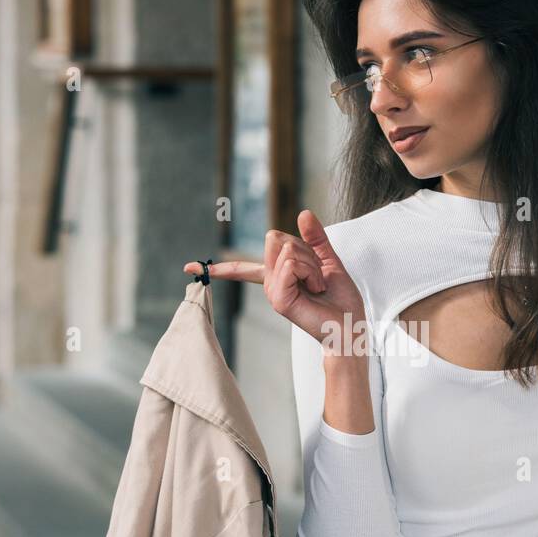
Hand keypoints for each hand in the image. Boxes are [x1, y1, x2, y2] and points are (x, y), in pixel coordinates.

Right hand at [183, 209, 366, 348]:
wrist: (349, 323)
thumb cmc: (340, 298)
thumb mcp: (328, 260)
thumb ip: (315, 237)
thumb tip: (302, 212)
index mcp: (278, 275)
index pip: (244, 267)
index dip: (220, 266)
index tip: (188, 267)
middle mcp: (271, 283)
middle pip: (275, 238)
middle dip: (304, 250)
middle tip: (316, 275)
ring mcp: (273, 291)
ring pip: (286, 249)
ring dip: (311, 262)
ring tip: (317, 284)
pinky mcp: (279, 299)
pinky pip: (289, 264)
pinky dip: (310, 271)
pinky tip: (315, 288)